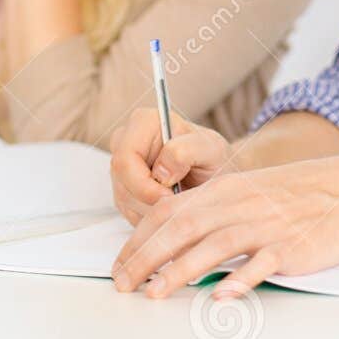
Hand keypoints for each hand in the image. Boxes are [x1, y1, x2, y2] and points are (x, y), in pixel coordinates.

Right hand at [109, 106, 234, 222]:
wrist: (216, 174)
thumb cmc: (214, 158)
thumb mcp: (211, 150)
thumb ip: (186, 151)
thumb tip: (160, 170)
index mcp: (143, 122)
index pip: (124, 160)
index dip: (143, 185)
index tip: (170, 196)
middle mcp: (126, 140)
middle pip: (122, 183)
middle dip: (150, 201)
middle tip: (178, 202)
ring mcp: (122, 165)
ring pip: (124, 200)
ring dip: (152, 210)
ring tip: (179, 201)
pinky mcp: (123, 187)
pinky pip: (128, 210)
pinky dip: (150, 216)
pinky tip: (170, 206)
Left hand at [110, 149, 338, 299]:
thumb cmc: (293, 195)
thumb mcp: (245, 193)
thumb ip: (210, 214)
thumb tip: (171, 244)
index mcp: (222, 191)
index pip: (168, 212)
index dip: (138, 239)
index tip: (118, 265)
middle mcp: (237, 206)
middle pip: (181, 229)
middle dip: (145, 258)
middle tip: (121, 284)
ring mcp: (264, 226)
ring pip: (214, 246)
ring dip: (180, 270)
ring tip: (155, 292)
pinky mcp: (291, 246)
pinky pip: (262, 263)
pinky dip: (240, 279)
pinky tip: (220, 295)